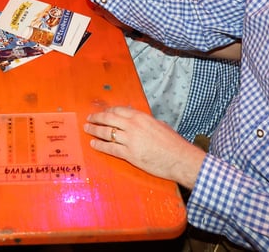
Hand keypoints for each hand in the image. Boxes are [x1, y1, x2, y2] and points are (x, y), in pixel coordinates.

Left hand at [85, 106, 204, 189]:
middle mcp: (133, 126)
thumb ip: (146, 122)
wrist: (180, 158)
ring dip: (94, 130)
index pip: (118, 110)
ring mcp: (130, 140)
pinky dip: (100, 146)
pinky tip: (94, 144)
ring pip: (106, 133)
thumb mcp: (159, 125)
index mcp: (141, 117)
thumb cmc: (173, 143)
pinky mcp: (129, 155)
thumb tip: (138, 122)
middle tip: (89, 118)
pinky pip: (110, 148)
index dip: (108, 111)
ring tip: (87, 129)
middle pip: (109, 119)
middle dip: (96, 118)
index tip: (102, 113)